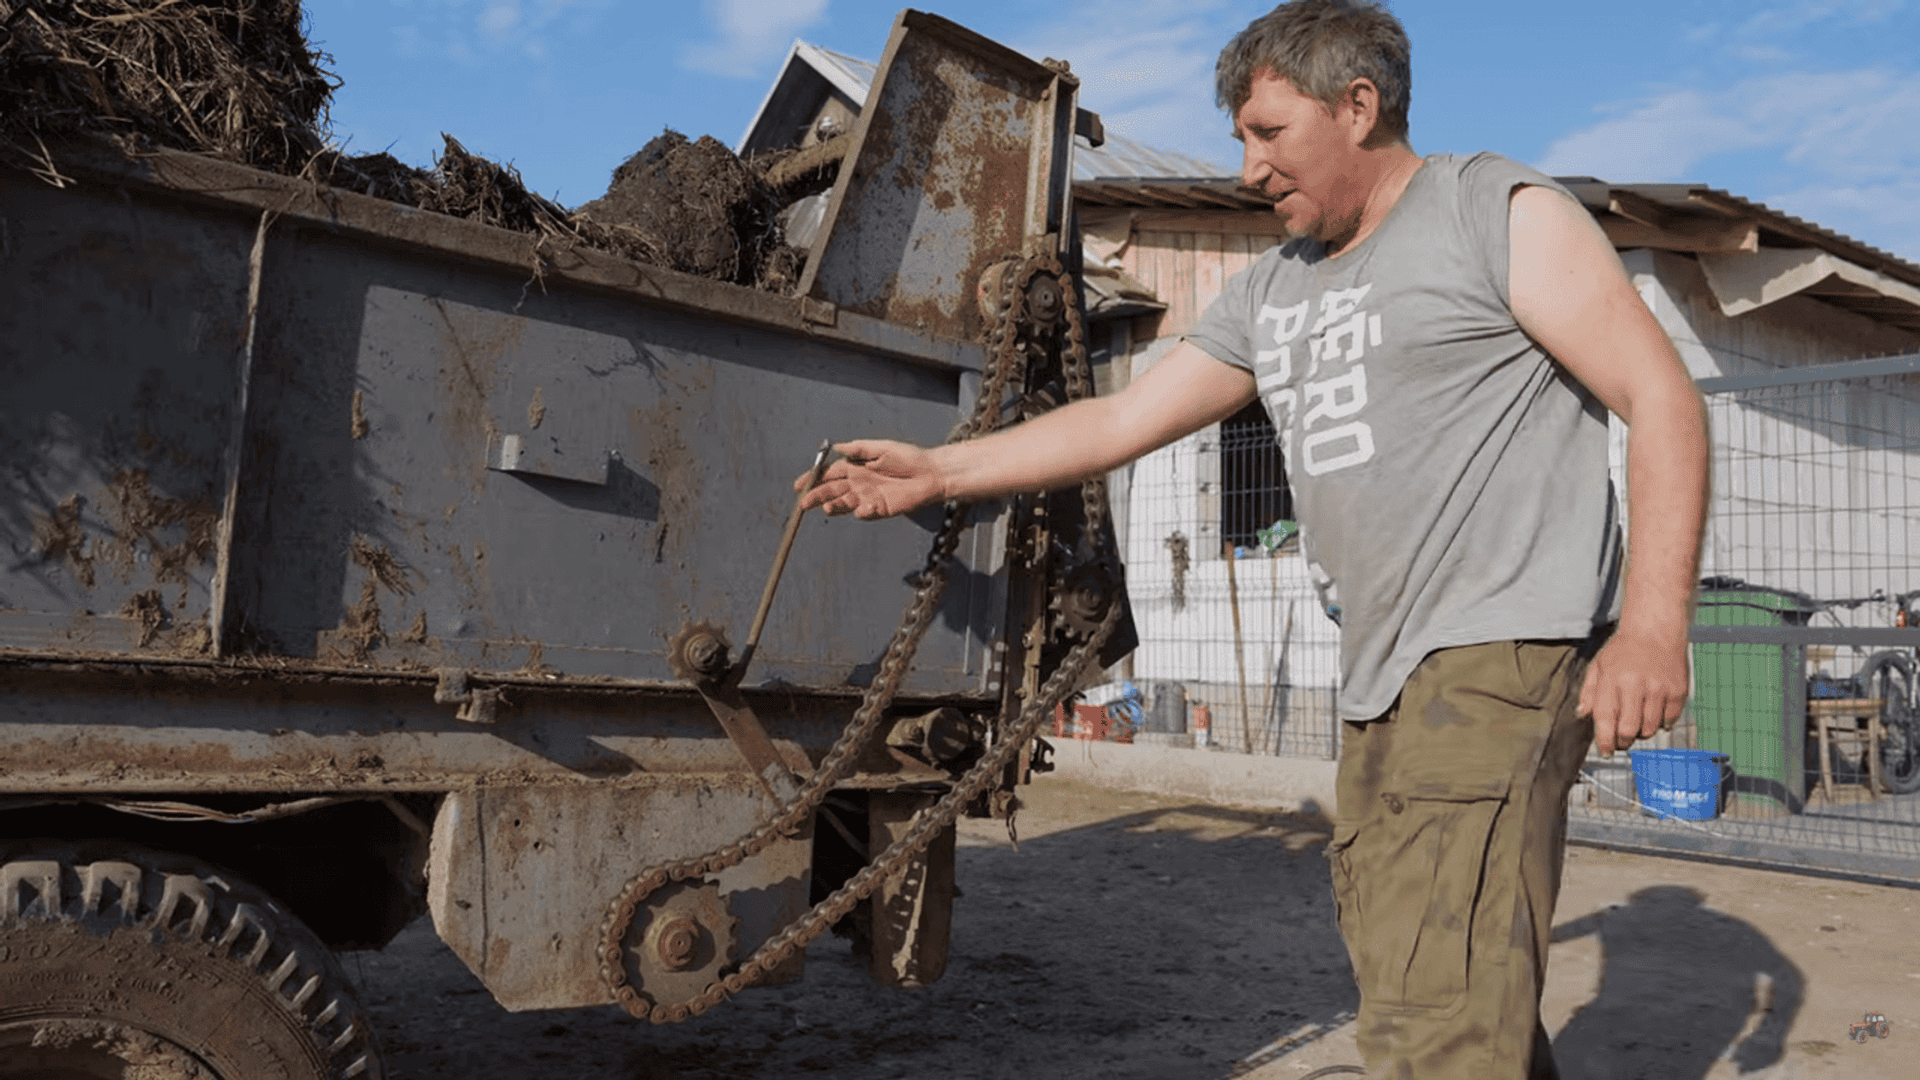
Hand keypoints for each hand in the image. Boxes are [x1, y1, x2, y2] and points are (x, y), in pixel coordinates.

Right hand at [795, 439, 944, 520]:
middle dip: (816, 497)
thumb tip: (837, 447)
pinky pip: (866, 513)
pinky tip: (863, 508)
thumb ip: (859, 450)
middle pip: (832, 491)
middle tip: (804, 503)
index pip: (829, 474)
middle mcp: (858, 484)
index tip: (798, 485)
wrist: (931, 474)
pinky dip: (862, 512)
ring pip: (844, 504)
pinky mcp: (880, 510)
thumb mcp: (882, 448)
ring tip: (827, 507)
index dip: (813, 479)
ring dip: (834, 506)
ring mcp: (867, 498)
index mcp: (855, 468)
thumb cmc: (909, 458)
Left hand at [1577, 627, 1689, 756]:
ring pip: (1649, 728)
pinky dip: (1661, 724)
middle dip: (1623, 741)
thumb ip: (1589, 691)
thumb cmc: (1624, 649)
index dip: (1605, 740)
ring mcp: (1659, 688)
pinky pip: (1669, 720)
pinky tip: (1654, 715)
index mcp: (1612, 679)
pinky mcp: (1677, 690)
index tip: (1606, 751)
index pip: (1605, 718)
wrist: (1655, 630)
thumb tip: (1582, 714)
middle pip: (1628, 729)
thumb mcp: (1599, 665)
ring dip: (1641, 733)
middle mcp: (1635, 685)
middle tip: (1621, 741)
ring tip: (1637, 724)